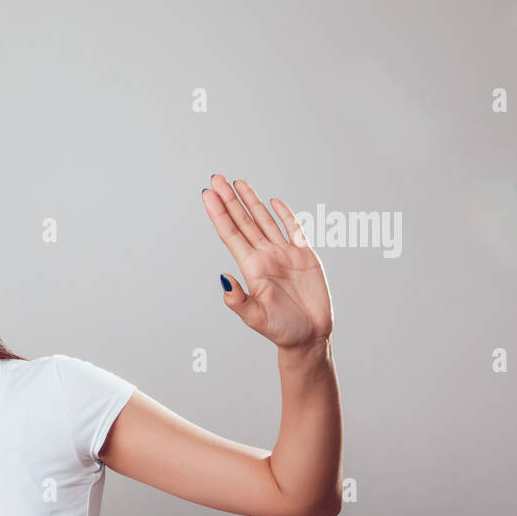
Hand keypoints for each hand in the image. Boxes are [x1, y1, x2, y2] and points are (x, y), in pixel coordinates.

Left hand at [202, 175, 333, 349]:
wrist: (309, 337)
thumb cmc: (281, 330)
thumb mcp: (255, 317)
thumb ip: (238, 300)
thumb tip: (223, 279)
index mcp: (251, 267)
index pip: (231, 233)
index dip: (219, 214)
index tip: (207, 195)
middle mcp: (265, 256)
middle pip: (243, 221)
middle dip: (229, 199)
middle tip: (215, 178)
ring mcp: (284, 254)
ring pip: (264, 220)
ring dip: (250, 201)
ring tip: (237, 182)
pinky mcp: (304, 256)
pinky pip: (293, 229)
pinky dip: (284, 214)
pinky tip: (272, 201)